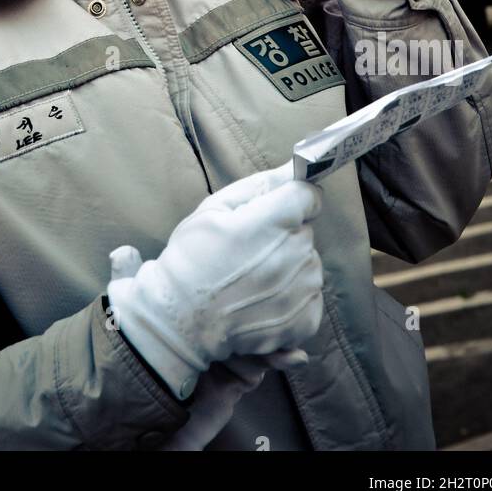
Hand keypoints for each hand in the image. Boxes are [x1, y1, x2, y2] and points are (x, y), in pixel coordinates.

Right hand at [106, 157, 322, 398]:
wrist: (180, 320)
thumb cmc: (191, 258)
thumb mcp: (214, 208)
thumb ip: (259, 185)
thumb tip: (294, 168)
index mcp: (273, 223)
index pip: (308, 196)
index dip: (292, 199)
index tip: (274, 210)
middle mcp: (294, 256)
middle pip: (305, 231)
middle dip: (284, 235)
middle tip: (249, 251)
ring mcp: (302, 292)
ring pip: (310, 264)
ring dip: (290, 267)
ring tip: (253, 279)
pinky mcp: (304, 322)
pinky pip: (311, 297)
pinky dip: (293, 298)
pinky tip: (263, 300)